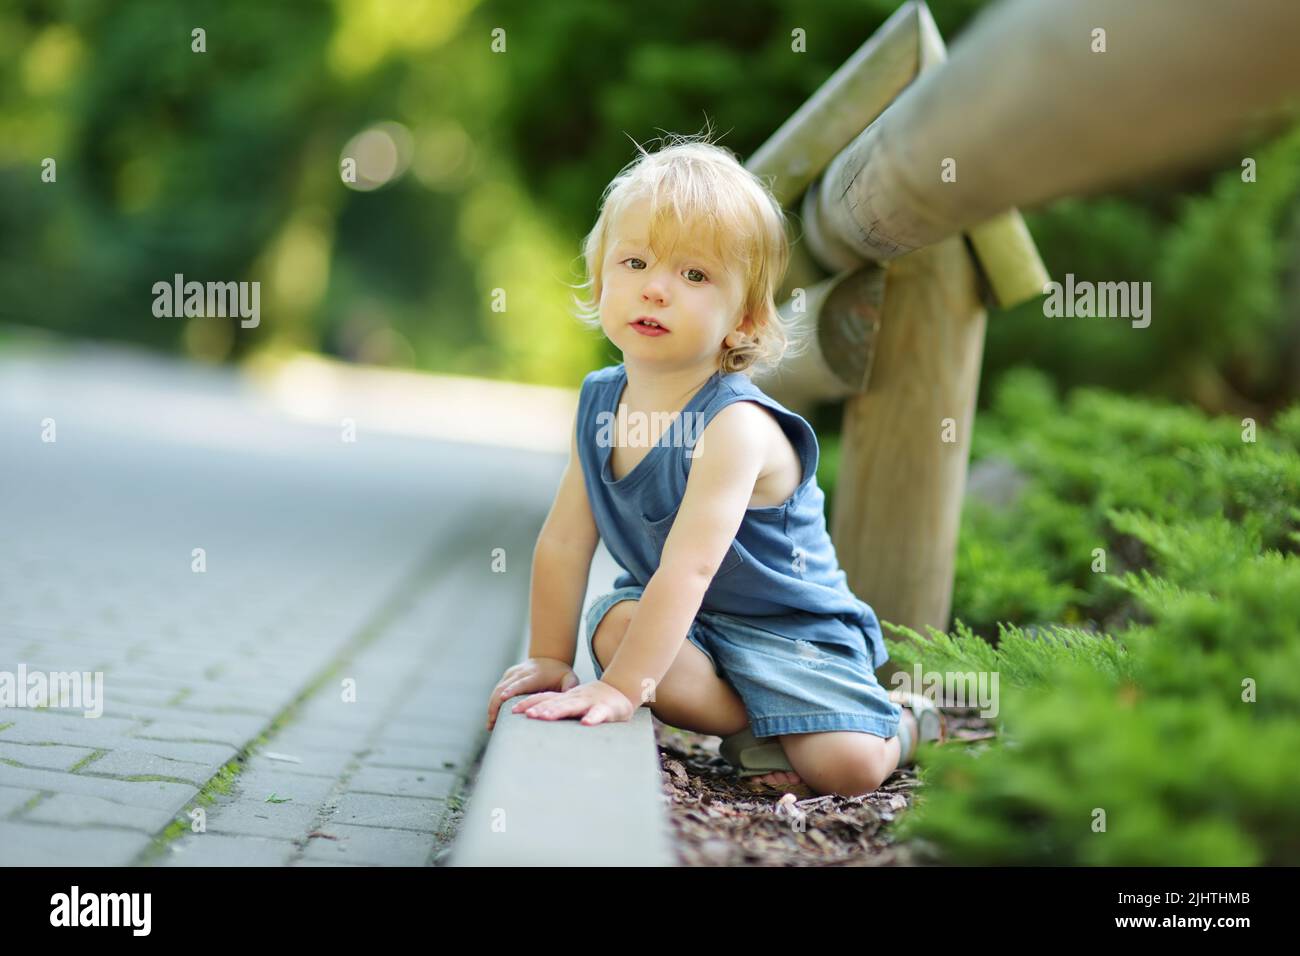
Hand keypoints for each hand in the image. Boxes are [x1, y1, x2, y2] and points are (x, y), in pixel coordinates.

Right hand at [487, 657, 578, 730]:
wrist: (549, 657)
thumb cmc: (561, 674)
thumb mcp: (569, 678)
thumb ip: (570, 686)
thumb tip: (569, 697)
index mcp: (536, 674)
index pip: (522, 682)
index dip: (513, 690)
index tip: (504, 698)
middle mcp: (522, 672)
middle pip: (505, 686)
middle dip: (497, 703)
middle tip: (492, 722)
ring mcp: (512, 673)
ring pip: (498, 688)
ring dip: (492, 706)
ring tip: (490, 725)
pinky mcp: (507, 676)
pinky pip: (497, 690)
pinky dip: (493, 703)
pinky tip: (492, 719)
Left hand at [511, 680, 635, 726]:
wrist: (622, 689)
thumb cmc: (595, 700)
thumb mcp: (574, 702)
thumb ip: (558, 707)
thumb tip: (533, 717)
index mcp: (567, 697)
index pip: (545, 698)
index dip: (529, 703)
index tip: (513, 711)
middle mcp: (576, 698)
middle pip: (555, 702)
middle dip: (540, 708)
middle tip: (527, 715)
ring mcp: (590, 702)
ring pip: (573, 706)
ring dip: (559, 711)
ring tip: (545, 717)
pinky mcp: (606, 709)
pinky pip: (599, 713)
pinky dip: (592, 717)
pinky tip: (586, 723)